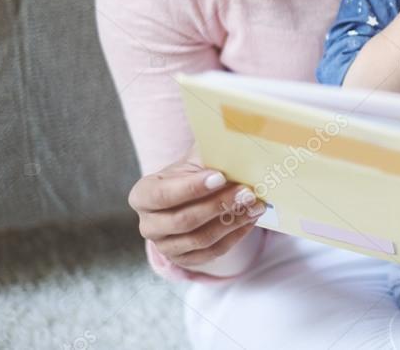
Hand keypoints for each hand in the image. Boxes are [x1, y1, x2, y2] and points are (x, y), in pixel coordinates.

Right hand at [128, 143, 265, 268]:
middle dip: (219, 205)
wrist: (194, 195)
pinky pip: (212, 253)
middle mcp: (149, 224)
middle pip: (183, 220)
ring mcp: (165, 246)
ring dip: (232, 221)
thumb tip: (235, 140)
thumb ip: (210, 151)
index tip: (220, 177)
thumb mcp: (196, 158)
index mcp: (144, 194)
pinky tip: (250, 220)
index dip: (191, 188)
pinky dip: (235, 236)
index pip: (162, 195)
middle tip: (247, 192)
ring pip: (200, 239)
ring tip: (255, 205)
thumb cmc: (194, 173)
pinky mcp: (184, 260)